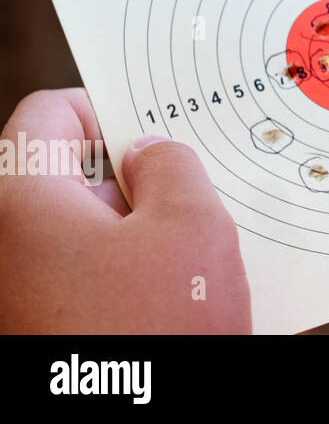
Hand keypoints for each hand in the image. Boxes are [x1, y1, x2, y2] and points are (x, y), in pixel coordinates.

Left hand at [0, 88, 250, 332]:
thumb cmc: (155, 338)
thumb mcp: (192, 227)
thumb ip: (172, 164)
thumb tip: (150, 154)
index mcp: (19, 202)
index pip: (52, 113)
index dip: (112, 107)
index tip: (159, 124)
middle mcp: (0, 247)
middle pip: (64, 177)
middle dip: (133, 178)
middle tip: (192, 190)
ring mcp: (15, 295)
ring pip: (78, 233)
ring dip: (136, 233)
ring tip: (192, 256)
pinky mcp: (36, 333)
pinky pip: (79, 282)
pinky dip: (124, 278)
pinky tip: (172, 300)